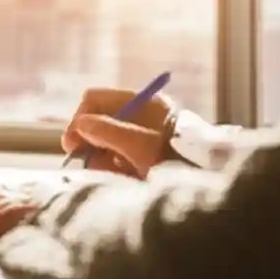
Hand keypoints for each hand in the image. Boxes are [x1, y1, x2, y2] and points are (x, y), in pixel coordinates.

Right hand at [61, 87, 175, 178]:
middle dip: (90, 142)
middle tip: (86, 162)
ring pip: (108, 142)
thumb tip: (80, 125)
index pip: (94, 99)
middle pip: (99, 121)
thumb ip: (104, 131)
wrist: (207, 179)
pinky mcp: (148, 154)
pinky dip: (116, 166)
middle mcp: (141, 114)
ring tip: (115, 171)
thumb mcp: (137, 143)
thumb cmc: (174, 157)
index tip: (71, 145)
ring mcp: (145, 134)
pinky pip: (120, 157)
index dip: (79, 119)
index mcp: (140, 101)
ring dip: (103, 157)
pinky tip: (126, 176)